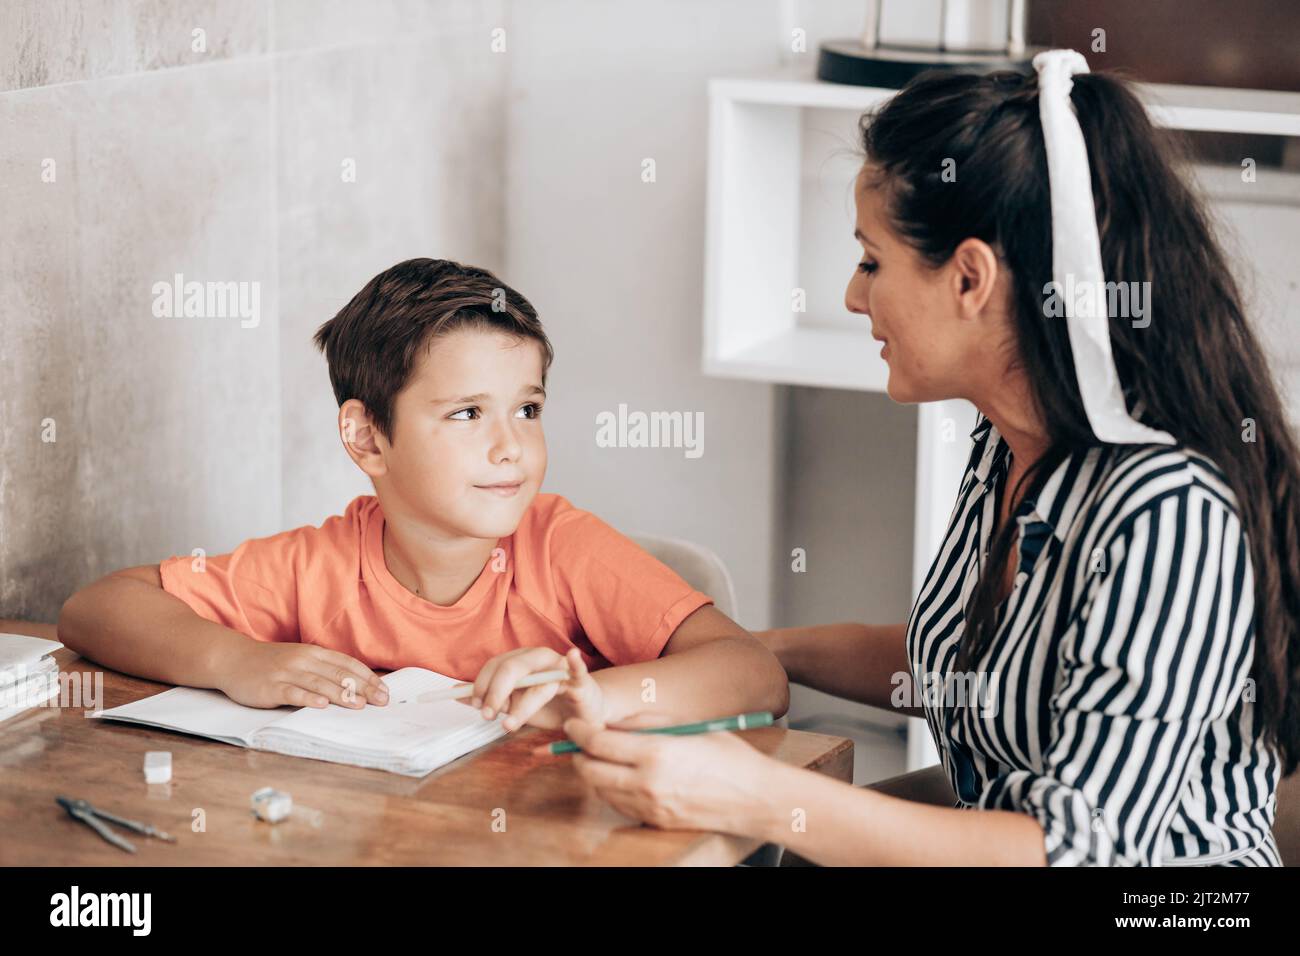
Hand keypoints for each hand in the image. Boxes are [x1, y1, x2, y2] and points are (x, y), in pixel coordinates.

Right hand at [216, 641, 389, 708]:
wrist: (234, 659)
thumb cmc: (272, 663)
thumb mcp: (301, 660)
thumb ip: (323, 669)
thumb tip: (354, 685)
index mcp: (314, 653)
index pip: (347, 664)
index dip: (368, 677)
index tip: (385, 690)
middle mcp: (303, 660)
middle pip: (338, 674)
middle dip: (363, 688)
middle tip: (382, 701)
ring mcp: (287, 673)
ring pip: (319, 683)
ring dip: (341, 694)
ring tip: (359, 705)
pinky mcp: (271, 687)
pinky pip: (292, 693)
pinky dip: (308, 699)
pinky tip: (321, 705)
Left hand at [472, 647, 603, 731]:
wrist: (582, 714)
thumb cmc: (549, 707)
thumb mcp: (515, 705)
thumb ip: (492, 699)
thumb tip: (458, 694)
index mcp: (522, 660)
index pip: (496, 665)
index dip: (482, 683)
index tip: (475, 705)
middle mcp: (540, 659)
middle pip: (513, 667)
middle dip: (496, 692)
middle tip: (487, 715)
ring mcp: (561, 668)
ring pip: (538, 683)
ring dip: (523, 706)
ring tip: (510, 726)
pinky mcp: (581, 682)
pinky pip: (577, 671)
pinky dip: (575, 663)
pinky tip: (572, 656)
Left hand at [560, 717, 773, 833]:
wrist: (753, 797)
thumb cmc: (726, 755)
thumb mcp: (685, 725)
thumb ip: (645, 722)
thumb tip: (612, 721)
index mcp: (655, 752)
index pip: (598, 742)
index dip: (578, 732)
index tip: (572, 725)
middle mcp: (647, 782)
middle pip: (589, 771)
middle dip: (578, 754)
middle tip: (580, 742)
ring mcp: (649, 807)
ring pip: (600, 790)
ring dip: (593, 773)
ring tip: (602, 758)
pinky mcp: (654, 822)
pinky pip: (618, 806)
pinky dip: (612, 791)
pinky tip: (622, 777)